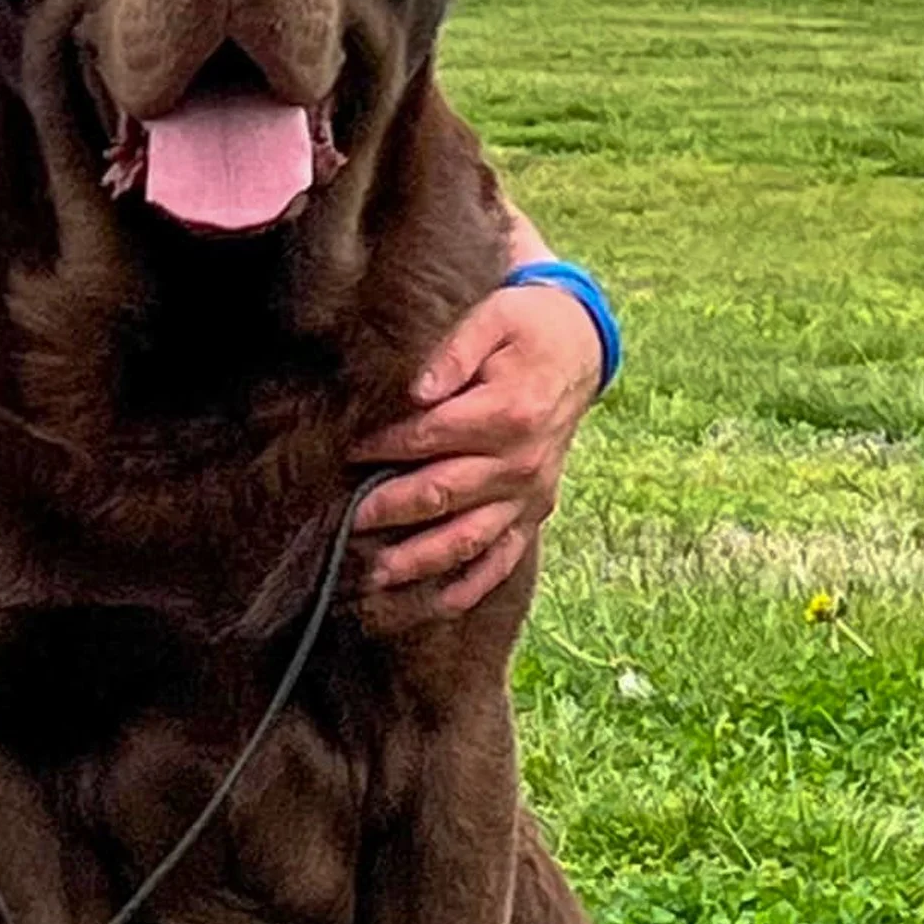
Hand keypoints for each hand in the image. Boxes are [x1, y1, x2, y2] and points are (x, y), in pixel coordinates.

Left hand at [352, 282, 607, 614]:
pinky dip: (471, 585)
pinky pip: (503, 557)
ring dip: (422, 561)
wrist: (576, 349)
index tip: (347, 452)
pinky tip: (436, 605)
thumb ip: (453, 351)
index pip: (433, 437)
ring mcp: (530, 494)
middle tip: (346, 524)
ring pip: (470, 539)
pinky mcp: (533, 512)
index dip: (387, 446)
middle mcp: (522, 463)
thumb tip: (416, 388)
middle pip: (445, 494)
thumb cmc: (523, 329)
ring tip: (376, 575)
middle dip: (391, 510)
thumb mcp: (492, 318)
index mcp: (510, 413)